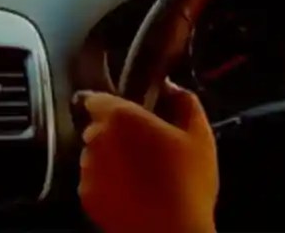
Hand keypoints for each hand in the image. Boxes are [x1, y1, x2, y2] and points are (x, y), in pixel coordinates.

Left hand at [76, 81, 217, 232]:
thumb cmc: (188, 182)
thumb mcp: (199, 135)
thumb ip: (183, 101)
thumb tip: (169, 87)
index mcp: (120, 117)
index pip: (96, 98)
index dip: (112, 106)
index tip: (132, 118)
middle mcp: (95, 139)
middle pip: (97, 127)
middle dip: (115, 134)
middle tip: (144, 149)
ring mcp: (87, 170)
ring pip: (94, 154)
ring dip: (110, 158)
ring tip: (139, 175)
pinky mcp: (85, 197)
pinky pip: (93, 180)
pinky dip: (106, 183)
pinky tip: (131, 193)